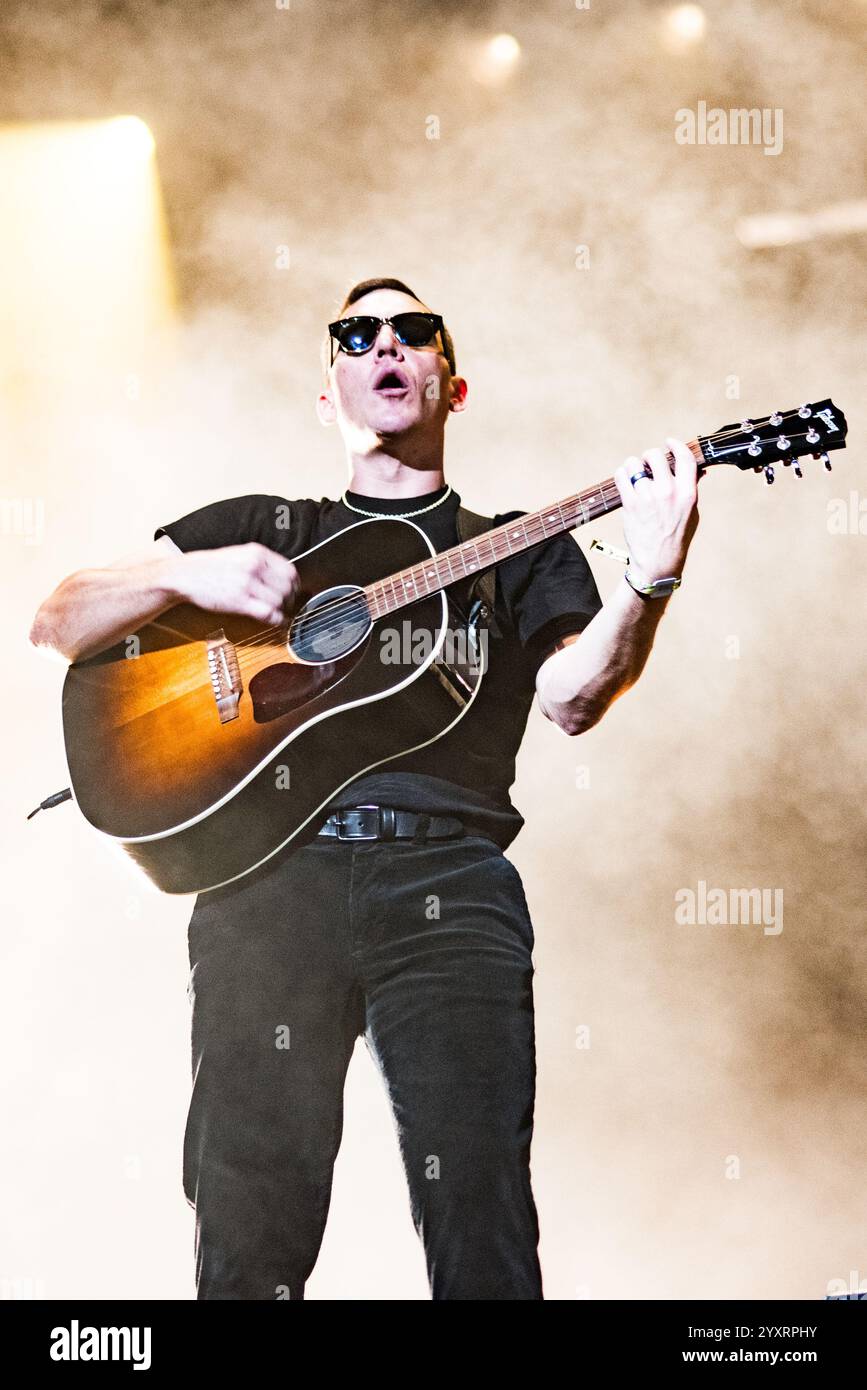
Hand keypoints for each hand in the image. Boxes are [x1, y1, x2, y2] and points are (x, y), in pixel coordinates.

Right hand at [175, 543, 300, 624]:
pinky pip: (268, 613)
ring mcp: (247, 583)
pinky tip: (274, 621)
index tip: (292, 592)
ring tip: (277, 613)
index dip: (295, 585)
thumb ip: (260, 563)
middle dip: (290, 599)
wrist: (185, 575)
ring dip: (282, 610)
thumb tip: (282, 578)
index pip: (290, 570)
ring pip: (280, 601)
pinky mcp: (239, 601)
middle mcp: (254, 565)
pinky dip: (276, 620)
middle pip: (288, 586)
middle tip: (285, 605)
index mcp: (257, 552)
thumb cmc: (210, 567)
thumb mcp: (239, 554)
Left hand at [613, 437, 700, 583]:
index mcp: (687, 494)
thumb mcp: (692, 513)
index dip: (675, 445)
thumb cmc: (676, 538)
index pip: (684, 458)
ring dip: (634, 465)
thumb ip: (692, 489)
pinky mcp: (630, 504)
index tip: (669, 442)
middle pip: (655, 456)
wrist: (657, 562)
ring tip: (635, 474)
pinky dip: (622, 474)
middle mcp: (668, 493)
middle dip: (650, 456)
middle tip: (648, 463)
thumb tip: (696, 470)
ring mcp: (647, 498)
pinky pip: (621, 476)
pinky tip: (626, 479)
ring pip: (634, 464)